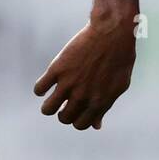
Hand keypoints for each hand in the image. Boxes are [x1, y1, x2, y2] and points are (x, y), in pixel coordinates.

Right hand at [33, 10, 136, 129]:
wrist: (112, 33)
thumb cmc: (119, 59)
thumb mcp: (118, 86)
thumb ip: (105, 106)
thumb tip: (96, 125)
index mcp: (100, 102)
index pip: (81, 124)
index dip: (77, 119)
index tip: (77, 110)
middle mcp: (83, 96)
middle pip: (64, 118)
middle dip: (64, 113)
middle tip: (65, 103)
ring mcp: (69, 83)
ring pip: (48, 109)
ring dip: (48, 106)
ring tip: (53, 97)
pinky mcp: (57, 69)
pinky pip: (39, 88)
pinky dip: (40, 89)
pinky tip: (47, 83)